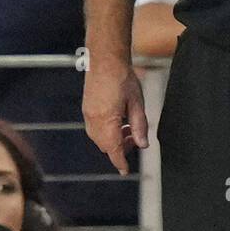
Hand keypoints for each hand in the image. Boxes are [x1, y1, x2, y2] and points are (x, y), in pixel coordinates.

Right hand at [82, 57, 148, 174]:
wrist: (105, 59)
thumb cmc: (123, 78)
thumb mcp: (137, 102)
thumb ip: (139, 125)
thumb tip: (143, 145)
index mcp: (107, 121)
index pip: (113, 149)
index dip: (120, 162)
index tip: (124, 171)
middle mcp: (94, 121)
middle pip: (105, 146)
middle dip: (119, 148)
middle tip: (135, 139)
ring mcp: (88, 115)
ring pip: (99, 138)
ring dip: (113, 139)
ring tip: (128, 128)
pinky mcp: (86, 109)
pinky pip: (95, 128)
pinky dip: (106, 131)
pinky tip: (118, 120)